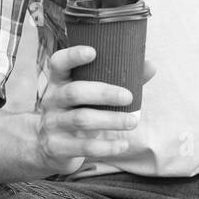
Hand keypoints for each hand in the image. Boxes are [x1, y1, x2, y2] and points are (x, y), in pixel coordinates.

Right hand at [34, 45, 155, 175]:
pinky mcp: (56, 147)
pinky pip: (83, 146)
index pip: (59, 63)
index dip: (73, 56)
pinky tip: (122, 145)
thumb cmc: (78, 111)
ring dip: (111, 120)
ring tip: (132, 121)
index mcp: (59, 82)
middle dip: (104, 93)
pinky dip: (106, 146)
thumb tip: (151, 66)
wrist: (48, 147)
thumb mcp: (89, 95)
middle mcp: (52, 100)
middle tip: (129, 97)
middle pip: (75, 92)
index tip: (93, 51)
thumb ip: (118, 80)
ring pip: (81, 119)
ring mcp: (52, 124)